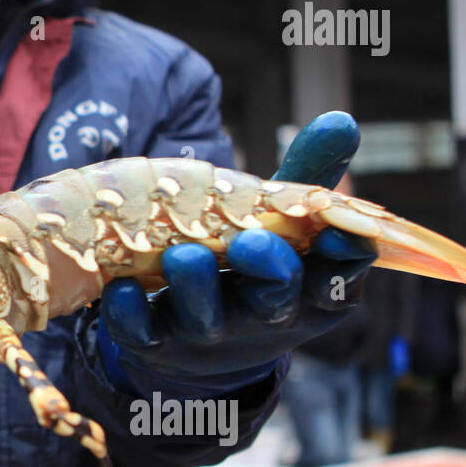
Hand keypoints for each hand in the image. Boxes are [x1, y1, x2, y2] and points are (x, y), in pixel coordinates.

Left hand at [99, 112, 376, 382]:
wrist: (198, 347)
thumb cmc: (248, 266)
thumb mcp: (278, 225)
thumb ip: (307, 177)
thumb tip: (341, 118)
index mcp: (305, 293)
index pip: (338, 281)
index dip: (344, 260)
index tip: (336, 234)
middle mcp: (262, 320)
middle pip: (276, 300)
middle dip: (267, 270)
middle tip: (251, 241)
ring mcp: (208, 336)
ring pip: (206, 317)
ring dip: (195, 285)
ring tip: (184, 255)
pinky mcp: (156, 344)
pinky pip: (142, 333)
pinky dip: (129, 313)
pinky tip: (121, 288)